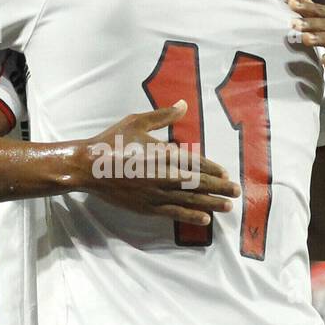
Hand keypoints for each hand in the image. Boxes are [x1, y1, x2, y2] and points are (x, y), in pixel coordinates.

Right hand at [79, 101, 239, 225]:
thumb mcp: (137, 122)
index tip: (226, 173)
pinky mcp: (147, 207)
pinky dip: (190, 216)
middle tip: (237, 192)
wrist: (88, 167)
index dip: (213, 169)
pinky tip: (204, 220)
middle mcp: (164, 175)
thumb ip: (163, 116)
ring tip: (228, 207)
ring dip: (211, 204)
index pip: (195, 162)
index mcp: (164, 154)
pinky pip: (173, 213)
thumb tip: (183, 104)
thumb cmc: (112, 142)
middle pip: (198, 183)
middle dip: (219, 188)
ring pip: (189, 200)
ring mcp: (156, 193)